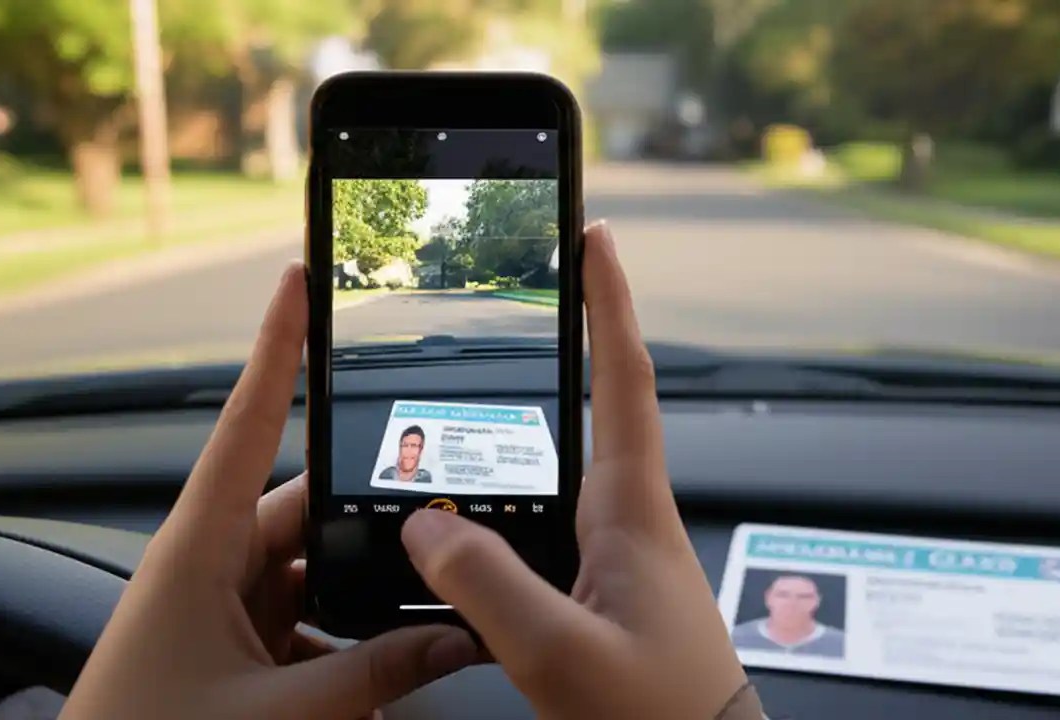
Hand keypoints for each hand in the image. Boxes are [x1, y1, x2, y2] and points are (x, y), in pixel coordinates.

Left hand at [61, 264, 476, 719]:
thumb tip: (454, 640)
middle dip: (370, 534)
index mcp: (200, 545)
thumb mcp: (275, 713)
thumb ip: (373, 674)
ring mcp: (224, 603)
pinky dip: (343, 647)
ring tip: (408, 639)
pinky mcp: (235, 643)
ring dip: (359, 605)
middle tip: (435, 541)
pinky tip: (376, 681)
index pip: (250, 419)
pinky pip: (306, 621)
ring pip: (315, 574)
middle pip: (311, 511)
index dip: (276, 344)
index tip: (299, 278)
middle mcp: (213, 560)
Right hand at [401, 223, 758, 719]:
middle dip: (561, 349)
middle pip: (591, 410)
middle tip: (523, 302)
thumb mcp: (563, 654)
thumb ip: (490, 588)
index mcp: (634, 513)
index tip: (594, 236)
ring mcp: (618, 557)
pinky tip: (467, 539)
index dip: (610, 302)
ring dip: (518, 443)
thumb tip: (426, 530)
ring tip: (462, 424)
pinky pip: (543, 532)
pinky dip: (503, 517)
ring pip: (556, 476)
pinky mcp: (602, 593)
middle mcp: (629, 522)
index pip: (626, 380)